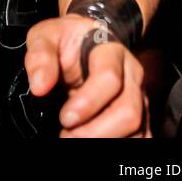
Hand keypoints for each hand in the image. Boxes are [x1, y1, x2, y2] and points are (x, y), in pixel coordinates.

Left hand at [25, 15, 149, 137]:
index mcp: (111, 51)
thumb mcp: (45, 36)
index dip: (88, 102)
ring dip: (107, 141)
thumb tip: (39, 87)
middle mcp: (132, 76)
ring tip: (75, 140)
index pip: (109, 78)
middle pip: (129, 111)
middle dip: (97, 131)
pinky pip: (142, 137)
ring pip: (138, 130)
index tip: (65, 117)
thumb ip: (40, 56)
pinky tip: (93, 142)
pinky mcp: (141, 115)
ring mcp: (139, 97)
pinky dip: (120, 145)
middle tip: (68, 137)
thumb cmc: (66, 39)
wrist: (85, 39)